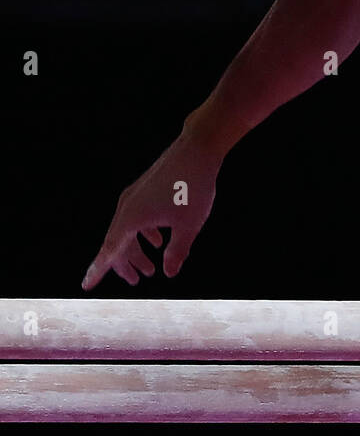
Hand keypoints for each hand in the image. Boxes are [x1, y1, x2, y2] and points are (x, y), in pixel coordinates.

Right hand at [81, 131, 220, 288]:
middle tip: (137, 280)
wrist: (197, 149)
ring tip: (150, 269)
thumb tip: (169, 273)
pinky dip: (144, 233)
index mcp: (131, 218)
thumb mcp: (189, 225)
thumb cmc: (193, 187)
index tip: (86, 285)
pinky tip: (158, 240)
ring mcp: (134, 196)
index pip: (109, 251)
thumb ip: (177, 252)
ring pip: (128, 230)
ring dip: (137, 250)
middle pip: (117, 243)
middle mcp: (127, 206)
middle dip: (125, 264)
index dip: (98, 270)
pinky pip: (137, 217)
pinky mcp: (144, 189)